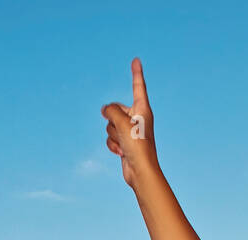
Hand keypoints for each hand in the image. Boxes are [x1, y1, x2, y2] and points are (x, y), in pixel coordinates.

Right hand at [101, 57, 158, 188]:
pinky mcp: (124, 142)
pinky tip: (121, 152)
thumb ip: (111, 110)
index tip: (136, 60)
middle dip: (113, 120)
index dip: (136, 73)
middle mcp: (137, 118)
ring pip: (110, 125)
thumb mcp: (121, 123)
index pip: (138, 86)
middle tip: (123, 131)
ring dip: (113, 136)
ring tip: (124, 144)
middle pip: (115, 109)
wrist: (140, 171)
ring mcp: (129, 130)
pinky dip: (113, 145)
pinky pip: (110, 137)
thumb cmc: (137, 146)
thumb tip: (105, 109)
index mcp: (143, 109)